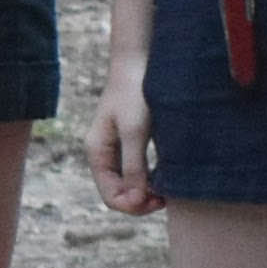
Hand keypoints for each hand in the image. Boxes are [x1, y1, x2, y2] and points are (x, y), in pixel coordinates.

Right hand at [88, 62, 161, 215]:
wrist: (139, 61)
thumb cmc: (136, 93)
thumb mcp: (135, 130)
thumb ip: (134, 165)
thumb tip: (136, 200)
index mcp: (97, 152)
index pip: (110, 196)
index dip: (133, 206)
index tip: (158, 201)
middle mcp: (103, 153)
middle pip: (119, 193)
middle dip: (141, 201)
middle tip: (168, 199)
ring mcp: (116, 147)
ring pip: (129, 183)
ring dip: (147, 191)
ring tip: (169, 190)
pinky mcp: (131, 140)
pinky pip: (137, 170)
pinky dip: (151, 178)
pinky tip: (168, 175)